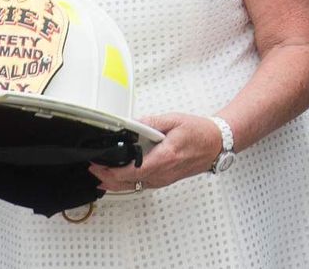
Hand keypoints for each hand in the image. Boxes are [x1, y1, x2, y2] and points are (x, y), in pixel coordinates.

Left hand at [89, 113, 221, 192]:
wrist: (216, 144)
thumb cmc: (199, 133)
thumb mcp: (173, 120)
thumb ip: (150, 123)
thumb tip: (131, 123)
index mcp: (165, 158)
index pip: (132, 171)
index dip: (111, 170)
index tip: (98, 164)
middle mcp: (163, 173)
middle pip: (129, 183)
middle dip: (108, 178)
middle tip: (92, 170)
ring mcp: (164, 179)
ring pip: (134, 187)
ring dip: (115, 183)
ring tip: (99, 176)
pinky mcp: (165, 180)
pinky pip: (142, 185)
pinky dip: (126, 183)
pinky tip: (117, 179)